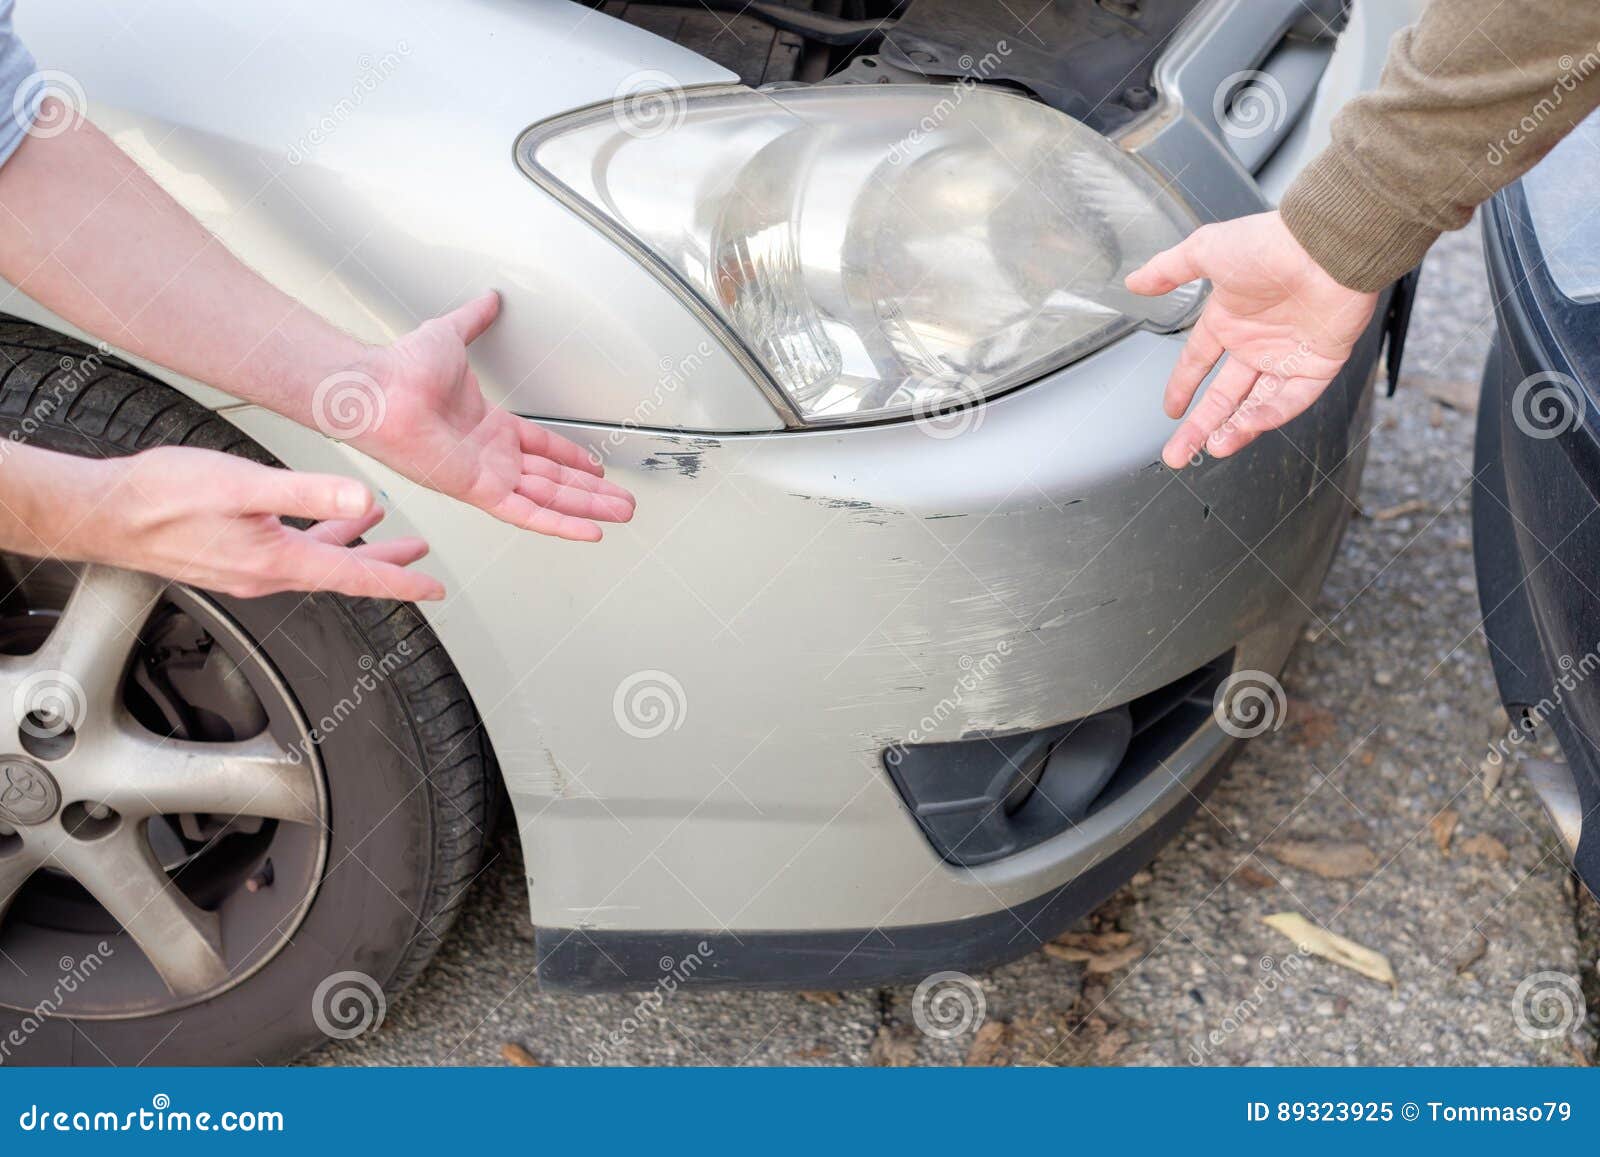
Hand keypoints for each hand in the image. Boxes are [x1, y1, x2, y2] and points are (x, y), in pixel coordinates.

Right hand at [68, 446, 442, 600]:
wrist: (102, 513)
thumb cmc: (161, 498)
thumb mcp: (245, 485)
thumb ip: (308, 493)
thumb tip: (365, 500)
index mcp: (279, 561)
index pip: (357, 578)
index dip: (401, 582)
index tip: (433, 589)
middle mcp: (267, 573)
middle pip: (343, 573)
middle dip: (386, 566)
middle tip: (420, 561)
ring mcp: (247, 567)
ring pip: (317, 560)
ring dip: (353, 548)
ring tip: (383, 534)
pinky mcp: (229, 555)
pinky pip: (289, 551)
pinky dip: (315, 537)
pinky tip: (317, 520)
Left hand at [338, 293, 634, 541]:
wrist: (378, 389)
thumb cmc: (401, 368)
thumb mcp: (450, 335)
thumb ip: (474, 320)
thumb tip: (488, 299)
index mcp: (487, 427)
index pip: (542, 448)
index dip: (572, 458)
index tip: (595, 467)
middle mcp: (489, 456)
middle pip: (555, 480)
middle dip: (592, 491)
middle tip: (623, 501)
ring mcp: (486, 475)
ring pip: (550, 499)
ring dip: (589, 507)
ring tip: (621, 513)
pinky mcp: (479, 490)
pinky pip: (527, 513)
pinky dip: (561, 524)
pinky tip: (589, 531)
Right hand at [1125, 211, 1379, 468]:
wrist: (1326, 246)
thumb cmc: (1270, 243)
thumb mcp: (1205, 250)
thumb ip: (1168, 270)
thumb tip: (1134, 282)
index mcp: (1229, 319)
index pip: (1198, 362)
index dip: (1182, 387)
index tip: (1170, 410)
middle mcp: (1256, 341)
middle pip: (1222, 395)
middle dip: (1199, 426)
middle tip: (1177, 454)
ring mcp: (1287, 355)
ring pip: (1255, 404)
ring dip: (1233, 427)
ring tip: (1212, 448)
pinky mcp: (1318, 365)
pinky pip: (1291, 399)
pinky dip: (1269, 415)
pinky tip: (1247, 426)